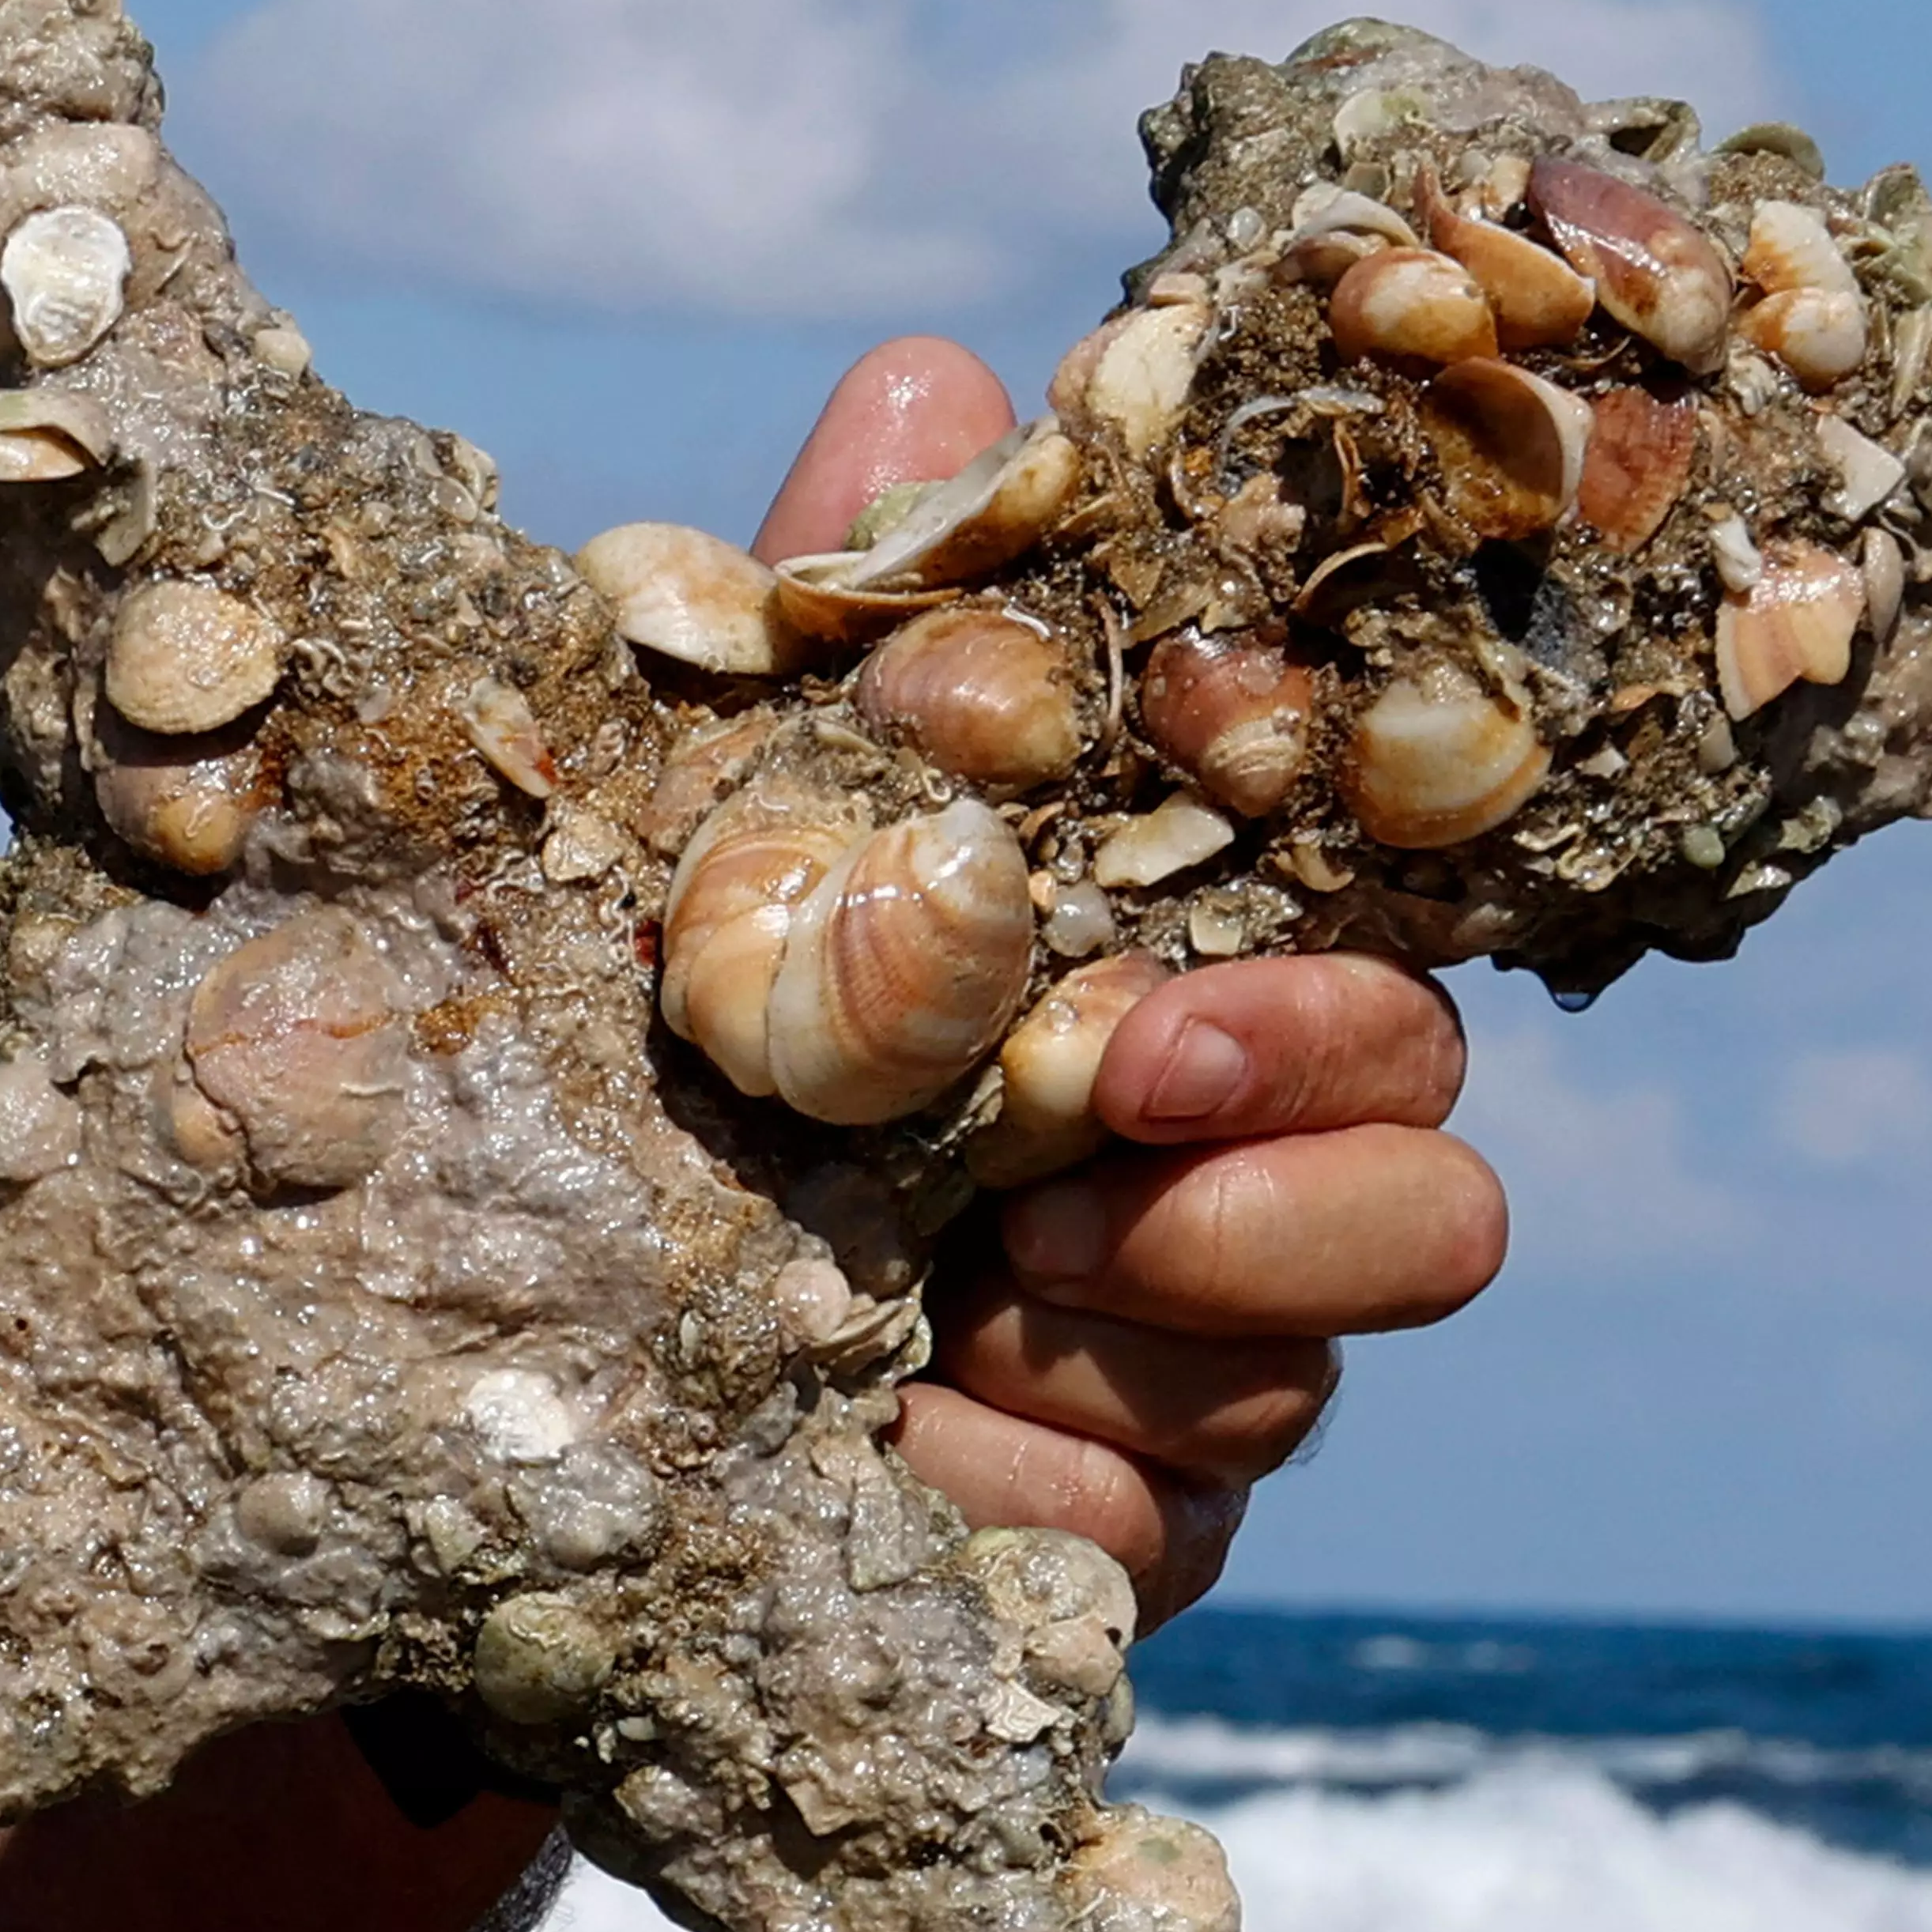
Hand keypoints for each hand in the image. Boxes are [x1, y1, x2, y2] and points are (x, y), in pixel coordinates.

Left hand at [756, 340, 1509, 1623]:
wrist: (502, 1349)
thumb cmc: (675, 1045)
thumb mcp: (740, 838)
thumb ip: (856, 645)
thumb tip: (933, 372)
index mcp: (1184, 1019)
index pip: (1388, 1014)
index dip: (1327, 1024)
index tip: (1153, 1030)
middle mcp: (1221, 1206)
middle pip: (1429, 1219)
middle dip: (1274, 1206)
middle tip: (1074, 1185)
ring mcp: (1177, 1399)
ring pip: (1282, 1400)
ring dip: (1118, 1352)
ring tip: (949, 1306)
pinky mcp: (1096, 1559)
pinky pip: (1136, 1548)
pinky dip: (1014, 1489)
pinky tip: (888, 1451)